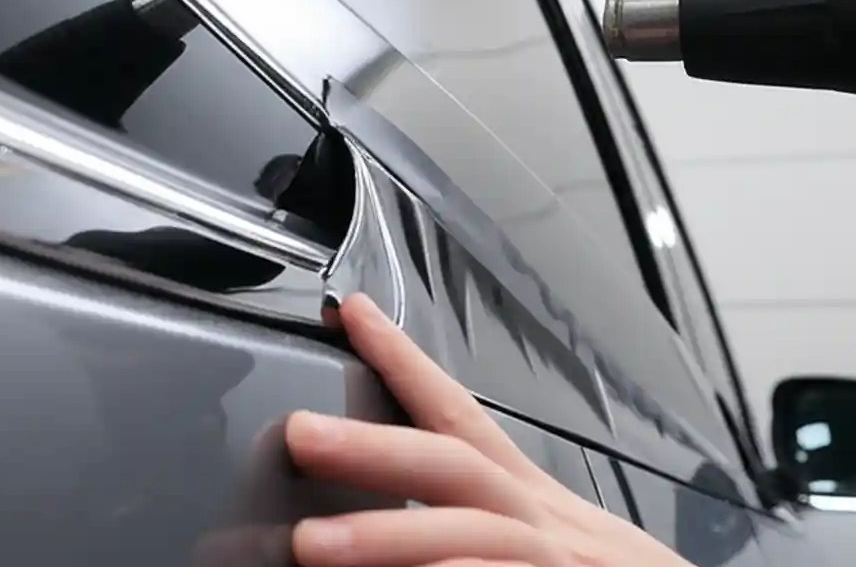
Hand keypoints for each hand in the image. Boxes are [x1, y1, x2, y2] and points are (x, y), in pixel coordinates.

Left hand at [285, 294, 691, 566]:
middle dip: (374, 445)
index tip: (352, 314)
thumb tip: (404, 514)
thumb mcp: (554, 542)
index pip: (460, 412)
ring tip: (313, 544)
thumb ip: (483, 520)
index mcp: (528, 498)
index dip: (404, 361)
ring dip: (389, 535)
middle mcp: (543, 520)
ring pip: (470, 532)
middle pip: (456, 464)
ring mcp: (557, 562)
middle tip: (299, 432)